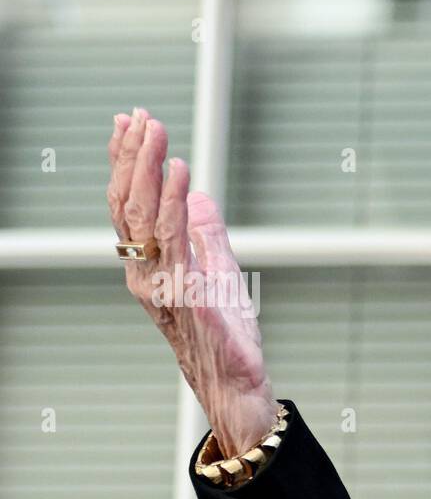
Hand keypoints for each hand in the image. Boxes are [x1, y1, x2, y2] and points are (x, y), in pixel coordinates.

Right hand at [107, 107, 278, 455]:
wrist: (237, 383)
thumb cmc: (228, 337)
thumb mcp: (220, 273)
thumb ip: (206, 235)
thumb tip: (196, 197)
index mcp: (150, 266)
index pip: (128, 206)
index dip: (125, 162)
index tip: (130, 123)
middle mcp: (145, 273)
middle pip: (126, 204)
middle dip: (131, 155)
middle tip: (141, 115)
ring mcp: (160, 284)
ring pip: (143, 216)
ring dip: (148, 168)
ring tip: (157, 131)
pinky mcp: (184, 293)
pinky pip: (173, 240)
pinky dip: (173, 201)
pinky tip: (179, 172)